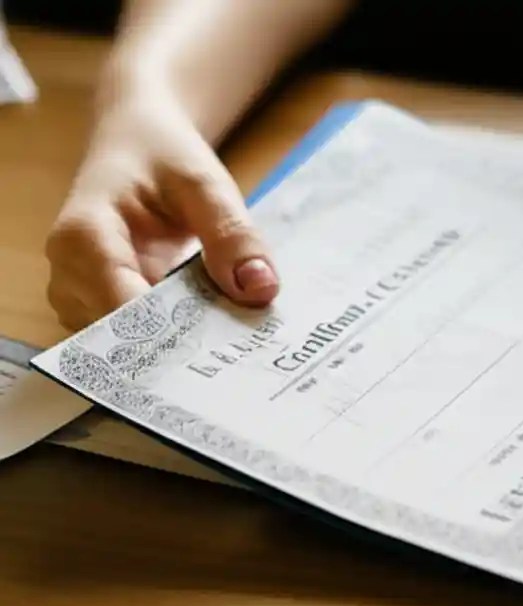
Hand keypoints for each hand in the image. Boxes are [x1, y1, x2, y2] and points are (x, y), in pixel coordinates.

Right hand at [45, 80, 277, 329]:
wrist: (137, 144)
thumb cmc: (162, 156)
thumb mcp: (205, 183)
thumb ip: (231, 233)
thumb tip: (260, 289)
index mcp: (83, 236)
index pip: (120, 307)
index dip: (171, 333)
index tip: (224, 346)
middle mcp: (70, 276)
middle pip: (126, 333)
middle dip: (185, 343)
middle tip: (244, 351)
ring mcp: (82, 297)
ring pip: (135, 343)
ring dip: (185, 344)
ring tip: (236, 340)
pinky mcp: (103, 309)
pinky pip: (142, 337)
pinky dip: (181, 336)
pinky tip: (219, 331)